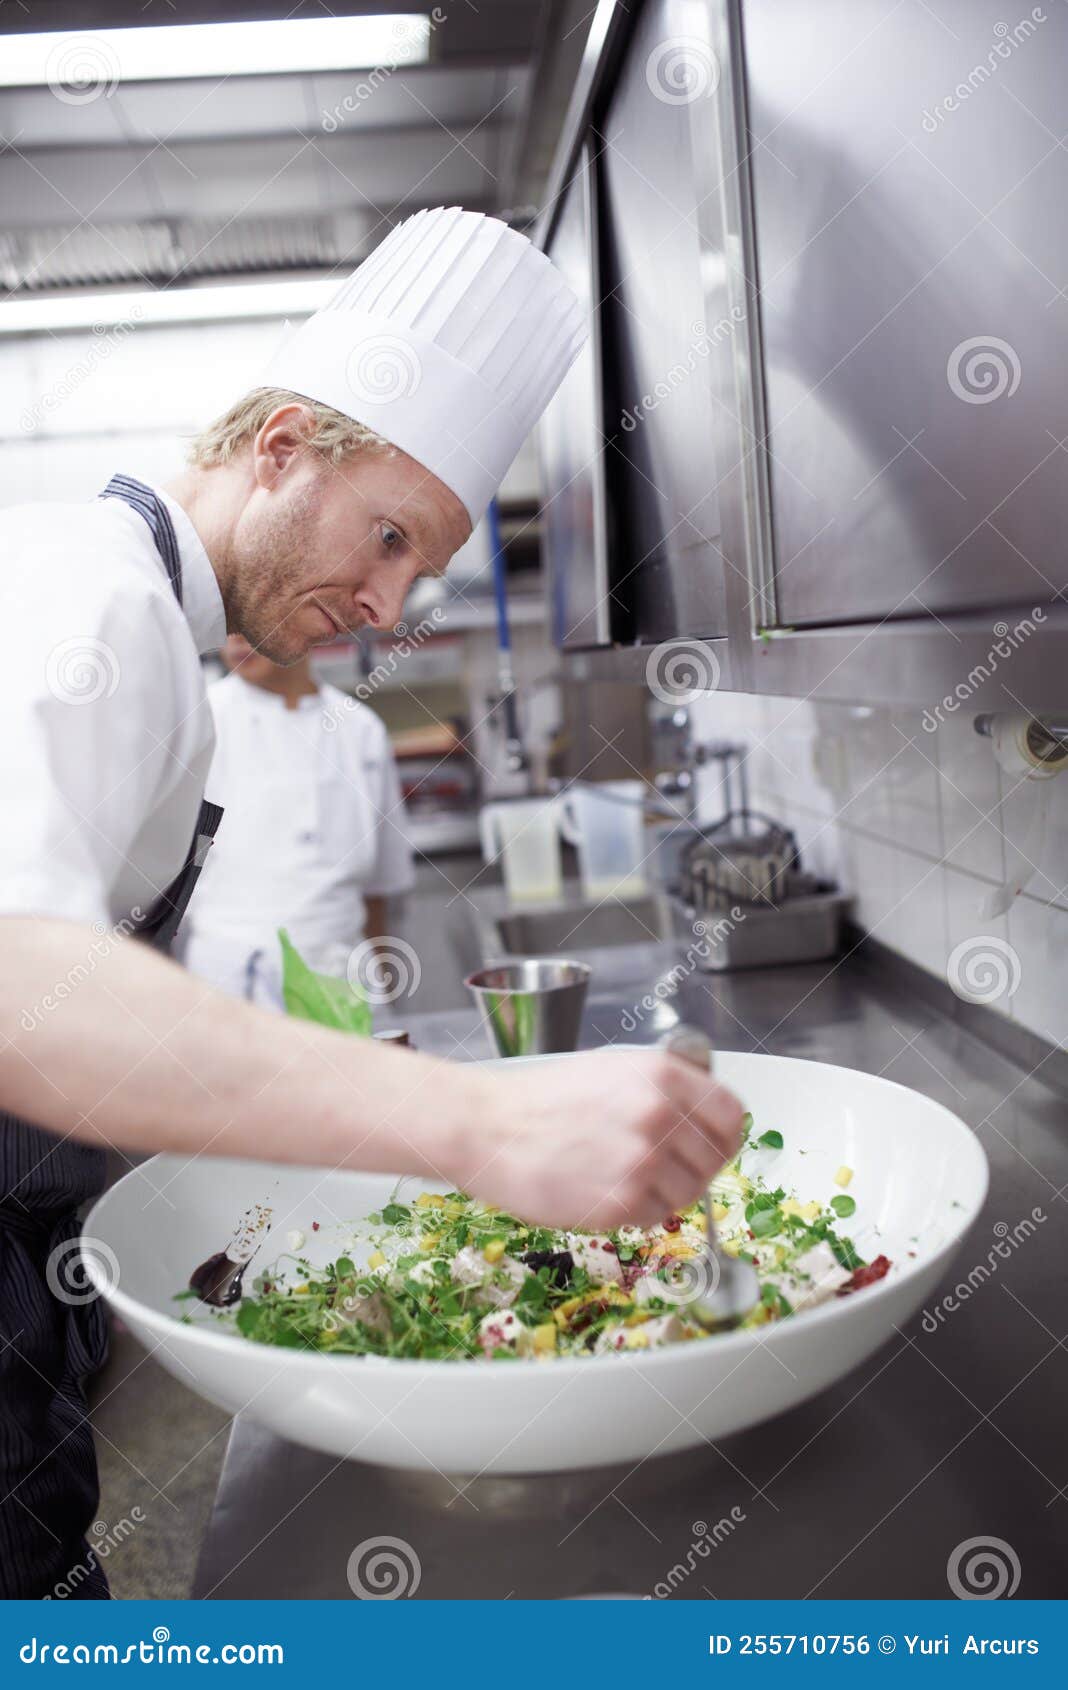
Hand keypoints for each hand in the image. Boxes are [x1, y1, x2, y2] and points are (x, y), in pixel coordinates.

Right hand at [454, 1047, 745, 1229]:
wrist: (488, 1128)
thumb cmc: (542, 1099)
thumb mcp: (612, 1069)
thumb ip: (665, 1089)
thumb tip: (706, 1120)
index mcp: (662, 1075)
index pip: (731, 1114)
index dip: (723, 1134)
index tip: (711, 1145)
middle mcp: (659, 1114)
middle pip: (715, 1158)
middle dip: (694, 1167)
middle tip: (661, 1167)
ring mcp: (643, 1160)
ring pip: (690, 1193)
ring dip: (665, 1192)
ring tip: (622, 1176)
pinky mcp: (622, 1202)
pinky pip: (654, 1216)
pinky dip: (636, 1211)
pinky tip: (602, 1189)